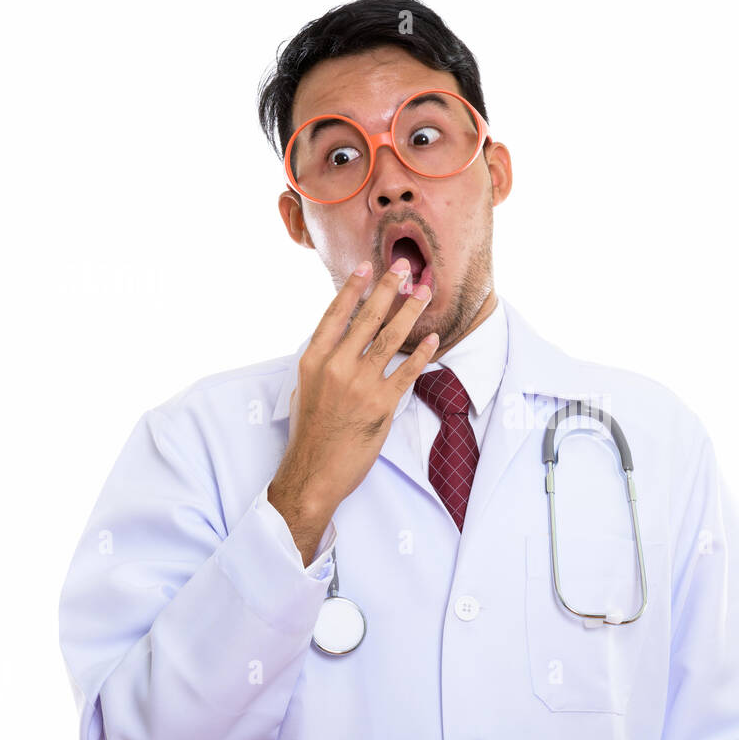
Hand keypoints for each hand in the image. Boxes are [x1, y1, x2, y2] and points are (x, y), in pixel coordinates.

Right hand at [268, 257, 438, 563]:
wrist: (313, 472)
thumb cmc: (309, 433)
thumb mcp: (305, 388)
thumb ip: (322, 361)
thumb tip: (338, 340)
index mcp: (313, 359)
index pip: (335, 314)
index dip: (353, 288)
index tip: (368, 267)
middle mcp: (336, 367)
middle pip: (367, 318)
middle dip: (389, 288)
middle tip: (405, 267)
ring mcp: (359, 385)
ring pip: (390, 338)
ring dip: (411, 312)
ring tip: (426, 292)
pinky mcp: (381, 405)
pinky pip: (407, 372)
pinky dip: (421, 353)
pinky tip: (432, 338)